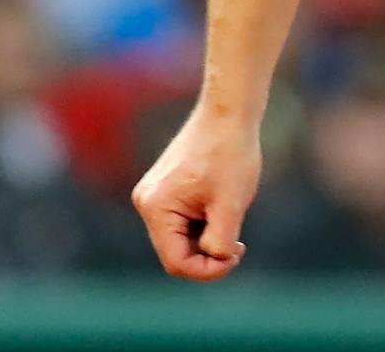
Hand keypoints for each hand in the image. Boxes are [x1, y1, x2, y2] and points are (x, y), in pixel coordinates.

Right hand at [132, 109, 260, 280]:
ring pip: (180, 237)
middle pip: (175, 251)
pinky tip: (221, 205)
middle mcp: (146, 202)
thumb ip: (219, 242)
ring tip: (230, 213)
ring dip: (206, 236)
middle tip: (238, 243)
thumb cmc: (230, 154)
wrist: (228, 113)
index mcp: (156, 208)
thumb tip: (212, 260)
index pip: (176, 262)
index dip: (208, 270)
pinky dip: (203, 222)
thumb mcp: (230, 205)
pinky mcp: (164, 188)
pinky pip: (181, 220)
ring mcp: (153, 194)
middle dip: (208, 253)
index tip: (235, 256)